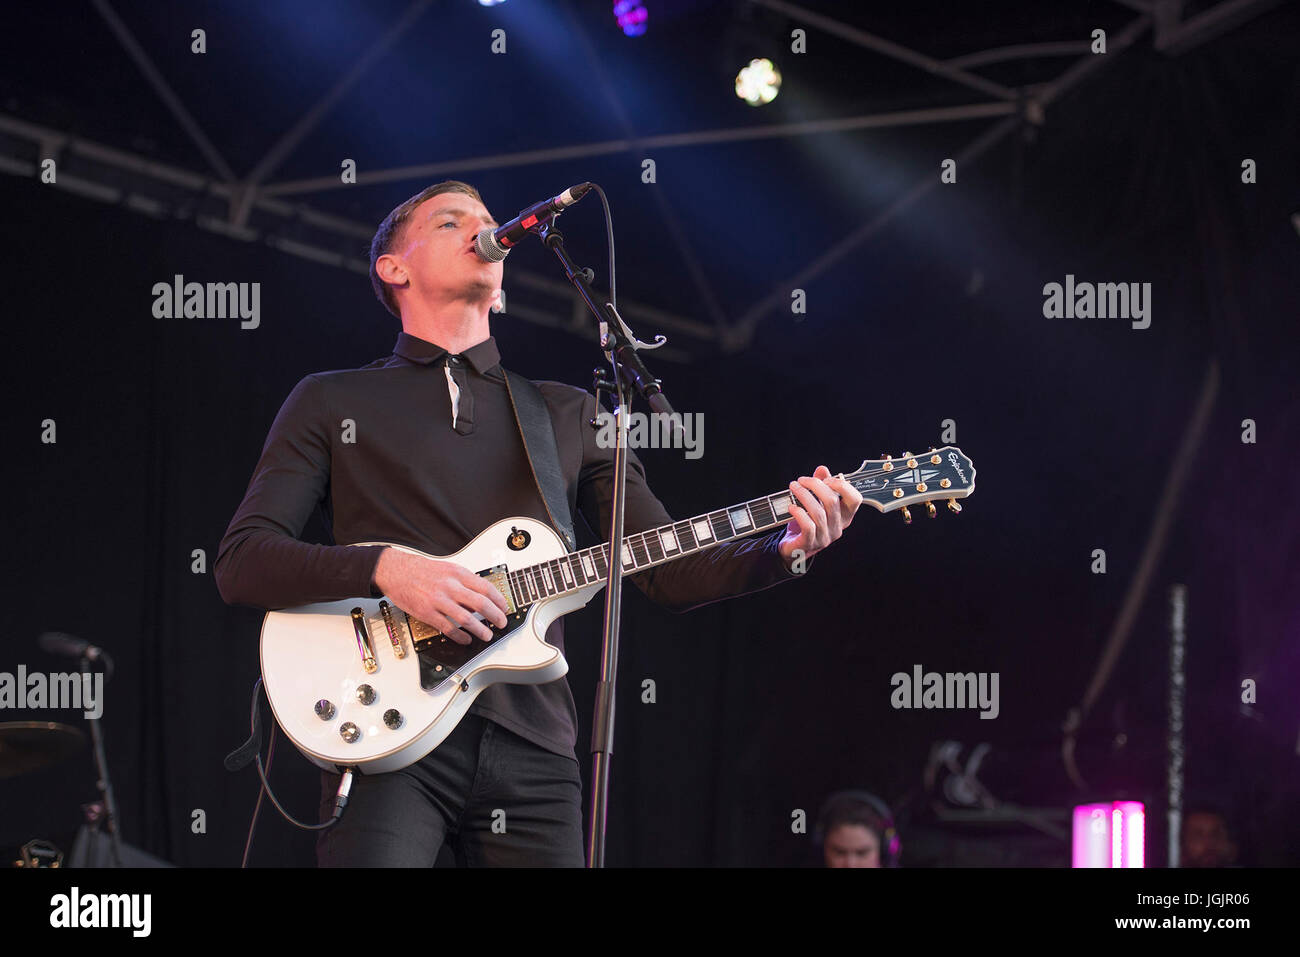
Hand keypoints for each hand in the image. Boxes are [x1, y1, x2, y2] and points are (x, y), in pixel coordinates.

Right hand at [371, 548, 508, 644]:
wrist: (395, 571)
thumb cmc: (421, 570)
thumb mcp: (448, 569)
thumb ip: (464, 583)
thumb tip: (480, 600)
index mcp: (457, 573)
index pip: (486, 587)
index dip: (499, 600)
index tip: (505, 607)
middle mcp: (450, 586)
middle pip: (480, 603)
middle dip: (495, 616)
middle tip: (502, 623)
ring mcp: (438, 600)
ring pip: (466, 618)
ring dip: (480, 629)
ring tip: (488, 635)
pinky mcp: (427, 613)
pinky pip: (448, 628)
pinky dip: (460, 636)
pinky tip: (466, 639)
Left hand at [778, 465, 862, 568]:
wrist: (794, 548)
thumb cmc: (807, 522)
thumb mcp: (816, 503)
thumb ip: (821, 486)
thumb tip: (822, 469)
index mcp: (844, 516)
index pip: (855, 499)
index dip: (842, 486)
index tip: (825, 479)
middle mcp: (838, 527)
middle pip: (832, 501)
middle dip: (815, 485)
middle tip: (801, 480)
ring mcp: (825, 537)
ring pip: (818, 512)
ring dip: (803, 495)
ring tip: (793, 487)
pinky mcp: (810, 543)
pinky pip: (808, 526)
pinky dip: (799, 513)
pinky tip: (791, 507)